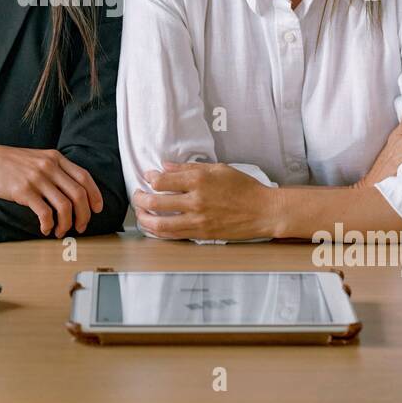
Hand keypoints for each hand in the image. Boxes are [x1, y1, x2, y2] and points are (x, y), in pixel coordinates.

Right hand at [0, 143, 103, 236]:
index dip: (95, 195)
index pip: (84, 177)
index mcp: (54, 157)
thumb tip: (69, 189)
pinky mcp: (23, 191)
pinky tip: (45, 229)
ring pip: (65, 206)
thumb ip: (52, 168)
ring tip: (60, 231)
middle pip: (79, 194)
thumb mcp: (34, 158)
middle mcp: (49, 166)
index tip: (97, 209)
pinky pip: (45, 213)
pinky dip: (49, 225)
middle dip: (84, 215)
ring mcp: (36, 178)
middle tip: (80, 227)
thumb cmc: (5, 162)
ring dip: (67, 224)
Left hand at [133, 161, 277, 240]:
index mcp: (199, 181)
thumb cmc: (244, 188)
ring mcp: (198, 220)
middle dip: (140, 199)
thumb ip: (189, 168)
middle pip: (156, 203)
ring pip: (161, 224)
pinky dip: (159, 232)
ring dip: (145, 219)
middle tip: (138, 195)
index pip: (162, 181)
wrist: (263, 211)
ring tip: (140, 214)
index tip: (148, 177)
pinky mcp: (202, 234)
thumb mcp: (218, 169)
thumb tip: (166, 167)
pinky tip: (154, 227)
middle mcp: (196, 201)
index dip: (150, 178)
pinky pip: (174, 235)